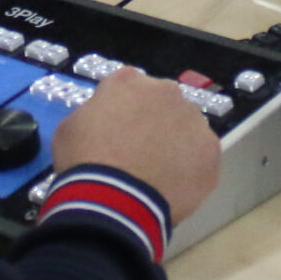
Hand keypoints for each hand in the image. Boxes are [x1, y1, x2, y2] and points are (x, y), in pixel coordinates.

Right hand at [51, 70, 221, 224]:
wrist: (113, 198)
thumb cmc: (84, 161)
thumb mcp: (70, 127)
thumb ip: (92, 113)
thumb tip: (103, 121)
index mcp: (128, 81)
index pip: (129, 88)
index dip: (123, 111)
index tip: (117, 132)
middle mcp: (166, 92)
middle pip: (163, 104)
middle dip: (154, 124)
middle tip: (139, 154)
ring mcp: (193, 120)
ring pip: (187, 129)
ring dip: (176, 144)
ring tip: (157, 175)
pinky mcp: (210, 151)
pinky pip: (201, 158)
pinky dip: (191, 170)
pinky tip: (172, 187)